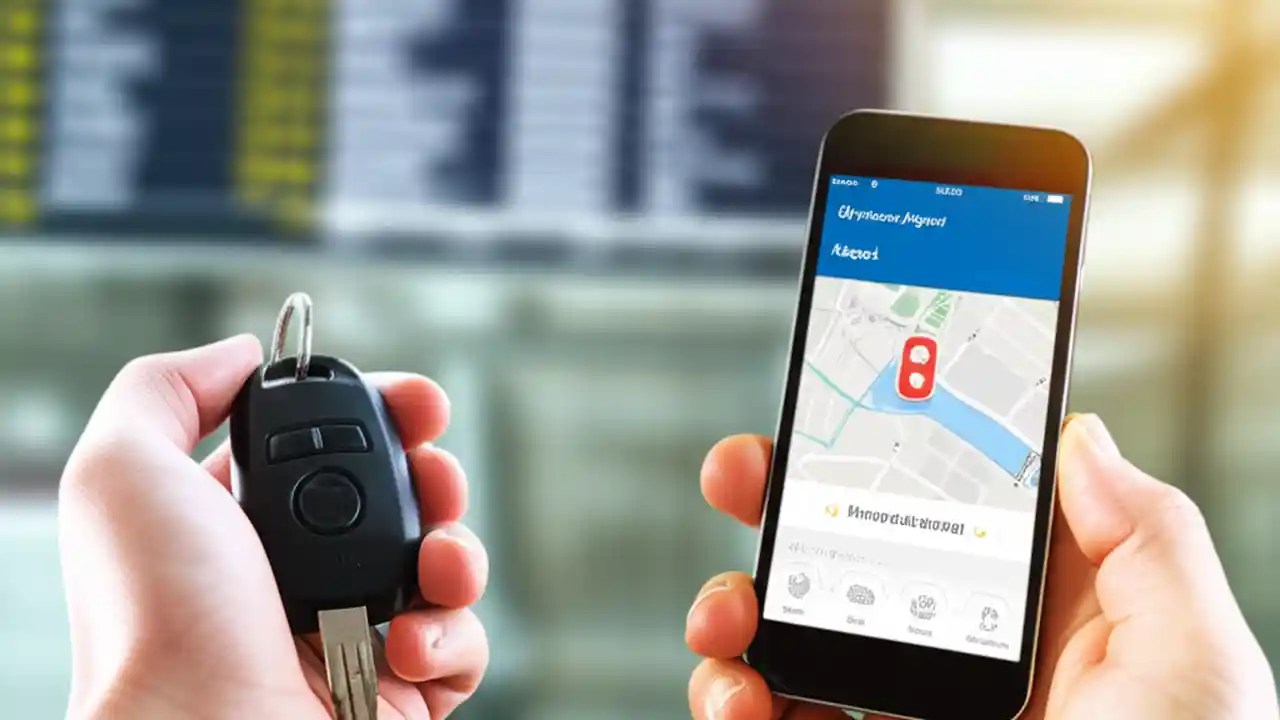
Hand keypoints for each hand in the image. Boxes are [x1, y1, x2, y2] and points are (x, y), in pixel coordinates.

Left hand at [60, 335, 488, 718]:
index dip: (382, 414)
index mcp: (240, 527)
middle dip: (435, 476)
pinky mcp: (397, 697)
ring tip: (436, 565)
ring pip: (443, 569)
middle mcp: (297, 582)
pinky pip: (459, 648)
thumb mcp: (121, 472)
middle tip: (436, 478)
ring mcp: (353, 638)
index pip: (329, 449)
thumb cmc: (153, 622)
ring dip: (457, 552)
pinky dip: (451, 636)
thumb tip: (240, 355)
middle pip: (400, 501)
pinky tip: (407, 644)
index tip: (418, 401)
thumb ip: (165, 390)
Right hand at [686, 415, 1277, 718]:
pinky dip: (729, 697)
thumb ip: (1149, 540)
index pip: (951, 500)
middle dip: (776, 503)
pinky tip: (738, 698)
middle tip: (737, 477)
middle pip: (847, 549)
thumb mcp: (1194, 662)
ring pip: (790, 634)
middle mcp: (960, 647)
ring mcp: (901, 708)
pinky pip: (772, 715)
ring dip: (734, 607)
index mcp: (1039, 606)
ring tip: (727, 618)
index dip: (888, 446)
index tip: (836, 407)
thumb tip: (1080, 437)